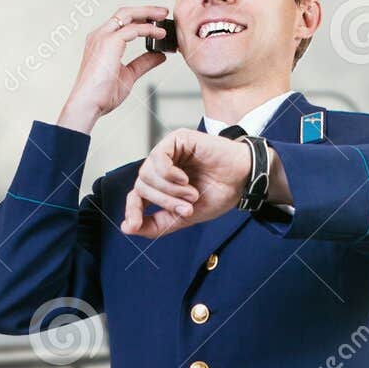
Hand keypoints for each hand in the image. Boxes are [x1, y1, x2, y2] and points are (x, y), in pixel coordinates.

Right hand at [56, 6, 171, 133]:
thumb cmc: (101, 95)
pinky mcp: (109, 42)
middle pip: (125, 13)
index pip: (122, 22)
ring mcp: (103, 37)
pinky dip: (148, 29)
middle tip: (163, 13)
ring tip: (164, 17)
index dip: (140, 19)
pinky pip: (133, 29)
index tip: (156, 23)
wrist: (88, 105)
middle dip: (146, 10)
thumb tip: (158, 55)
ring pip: (128, 14)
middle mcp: (99, 36)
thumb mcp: (128, 75)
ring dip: (148, 13)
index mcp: (101, 42)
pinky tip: (159, 35)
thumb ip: (142, 63)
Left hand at [120, 129, 254, 238]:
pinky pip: (158, 158)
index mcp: (160, 185)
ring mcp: (168, 152)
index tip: (133, 225)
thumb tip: (127, 228)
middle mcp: (160, 167)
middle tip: (188, 208)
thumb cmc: (217, 194)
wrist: (241, 181)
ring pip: (147, 174)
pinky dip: (169, 174)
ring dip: (170, 190)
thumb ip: (156, 224)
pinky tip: (184, 179)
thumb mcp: (182, 217)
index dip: (132, 211)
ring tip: (192, 194)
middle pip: (141, 186)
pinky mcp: (177, 139)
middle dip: (164, 201)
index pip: (135, 197)